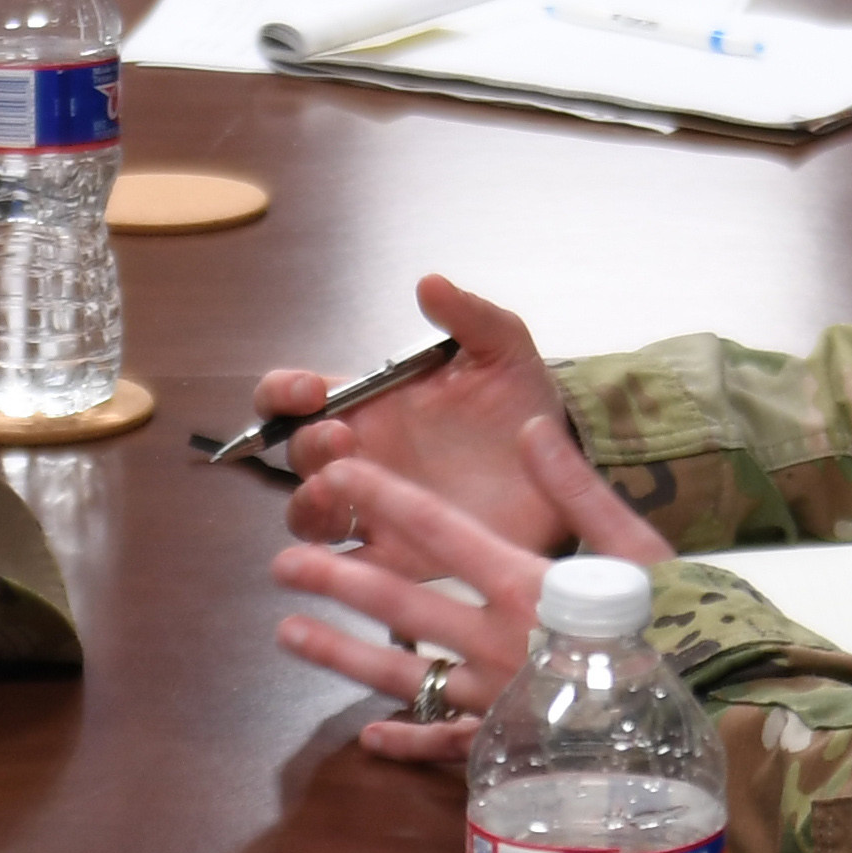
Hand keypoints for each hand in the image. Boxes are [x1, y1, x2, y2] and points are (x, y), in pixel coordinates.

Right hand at [260, 274, 577, 553]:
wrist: (567, 472)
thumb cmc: (524, 406)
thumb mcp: (503, 352)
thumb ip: (469, 316)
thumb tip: (430, 283)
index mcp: (368, 406)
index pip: (294, 398)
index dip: (284, 392)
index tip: (310, 390)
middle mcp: (361, 458)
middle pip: (296, 457)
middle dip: (309, 446)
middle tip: (345, 439)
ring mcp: (376, 510)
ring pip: (309, 517)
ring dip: (310, 505)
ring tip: (339, 494)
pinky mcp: (402, 559)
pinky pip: (354, 569)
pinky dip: (340, 567)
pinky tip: (355, 560)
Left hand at [273, 423, 680, 765]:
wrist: (720, 720)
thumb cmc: (686, 626)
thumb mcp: (638, 546)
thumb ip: (579, 487)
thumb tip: (531, 426)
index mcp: (527, 585)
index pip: (438, 531)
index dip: (382, 498)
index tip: (335, 473)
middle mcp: (499, 642)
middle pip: (402, 604)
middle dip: (336, 579)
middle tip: (281, 563)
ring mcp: (498, 700)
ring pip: (406, 675)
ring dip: (341, 655)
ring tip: (288, 635)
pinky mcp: (511, 748)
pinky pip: (448, 746)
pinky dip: (407, 743)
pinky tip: (368, 736)